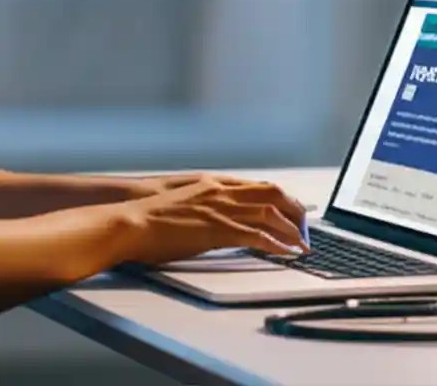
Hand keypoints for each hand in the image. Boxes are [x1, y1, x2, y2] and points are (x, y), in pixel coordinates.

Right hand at [117, 175, 309, 264]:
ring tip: (303, 244)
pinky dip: (276, 244)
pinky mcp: (217, 229)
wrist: (130, 221)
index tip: (293, 210)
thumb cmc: (149, 217)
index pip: (258, 186)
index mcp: (213, 184)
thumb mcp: (182, 203)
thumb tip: (217, 220)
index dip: (281, 198)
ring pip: (269, 213)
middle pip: (271, 194)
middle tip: (305, 228)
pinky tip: (286, 253)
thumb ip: (204, 205)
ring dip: (291, 229)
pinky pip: (255, 236)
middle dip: (294, 210)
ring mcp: (220, 209)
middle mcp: (221, 191)